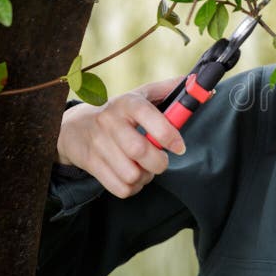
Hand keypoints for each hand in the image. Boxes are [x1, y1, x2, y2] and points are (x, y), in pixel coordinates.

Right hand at [56, 75, 185, 198]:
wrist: (74, 126)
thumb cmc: (119, 112)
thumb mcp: (141, 95)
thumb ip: (169, 90)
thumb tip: (201, 88)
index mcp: (127, 103)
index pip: (148, 115)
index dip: (168, 134)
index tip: (180, 147)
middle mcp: (110, 121)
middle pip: (140, 151)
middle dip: (159, 162)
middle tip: (162, 161)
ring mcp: (98, 144)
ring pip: (131, 173)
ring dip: (146, 177)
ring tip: (146, 168)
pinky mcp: (90, 163)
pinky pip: (120, 187)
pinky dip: (133, 188)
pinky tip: (134, 177)